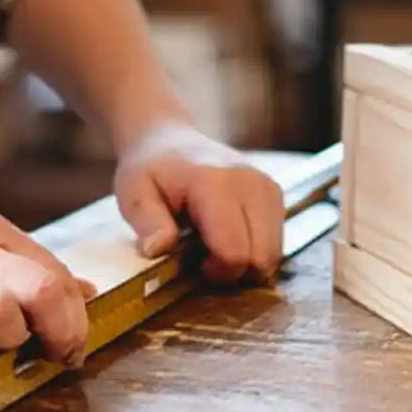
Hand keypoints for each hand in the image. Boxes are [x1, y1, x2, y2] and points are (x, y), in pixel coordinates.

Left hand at [114, 123, 284, 282]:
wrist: (168, 138)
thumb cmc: (149, 170)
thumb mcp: (134, 194)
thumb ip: (148, 222)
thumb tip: (157, 249)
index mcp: (215, 184)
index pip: (234, 252)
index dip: (215, 272)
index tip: (193, 264)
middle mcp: (251, 183)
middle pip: (262, 258)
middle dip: (234, 272)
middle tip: (203, 259)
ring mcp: (267, 187)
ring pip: (274, 254)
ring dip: (246, 262)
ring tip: (214, 245)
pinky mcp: (274, 193)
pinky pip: (276, 241)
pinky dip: (254, 249)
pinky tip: (228, 235)